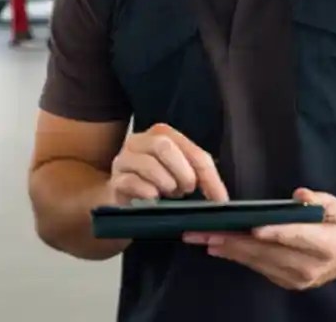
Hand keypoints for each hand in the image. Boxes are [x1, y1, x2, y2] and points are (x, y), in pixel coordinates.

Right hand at [109, 123, 228, 204]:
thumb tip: (221, 197)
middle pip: (164, 146)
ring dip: (166, 184)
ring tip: (168, 193)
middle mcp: (139, 141)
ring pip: (149, 164)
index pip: (190, 148)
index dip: (208, 174)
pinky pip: (132, 183)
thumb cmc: (156, 184)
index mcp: (160, 134)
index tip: (219, 198)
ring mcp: (123, 160)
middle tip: (187, 190)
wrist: (124, 200)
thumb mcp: (178, 174)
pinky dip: (148, 193)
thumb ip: (198, 175)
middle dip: (183, 172)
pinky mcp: (115, 181)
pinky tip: (153, 199)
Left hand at [183, 188, 335, 289]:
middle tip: (207, 232)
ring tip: (203, 239)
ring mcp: (297, 278)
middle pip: (268, 252)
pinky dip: (237, 256)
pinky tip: (218, 247)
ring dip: (229, 250)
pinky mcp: (286, 282)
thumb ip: (319, 200)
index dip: (275, 233)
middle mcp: (310, 266)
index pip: (296, 237)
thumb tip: (300, 195)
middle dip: (235, 241)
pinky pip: (258, 267)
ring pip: (258, 261)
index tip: (254, 228)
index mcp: (326, 245)